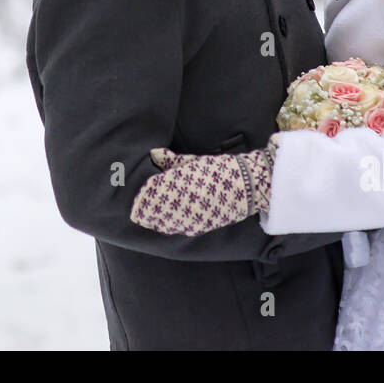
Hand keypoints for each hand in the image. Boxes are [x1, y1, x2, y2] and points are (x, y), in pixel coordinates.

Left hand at [129, 137, 276, 236]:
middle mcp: (184, 202)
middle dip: (144, 208)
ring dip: (152, 218)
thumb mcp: (194, 160)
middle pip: (154, 210)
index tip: (137, 194)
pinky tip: (161, 222)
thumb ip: (171, 160)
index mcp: (181, 183)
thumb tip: (153, 154)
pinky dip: (166, 225)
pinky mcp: (200, 226)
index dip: (142, 195)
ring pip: (163, 222)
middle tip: (136, 207)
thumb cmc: (219, 168)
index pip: (152, 192)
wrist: (247, 185)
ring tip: (144, 215)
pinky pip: (177, 228)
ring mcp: (192, 217)